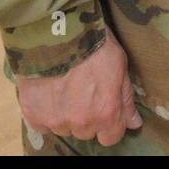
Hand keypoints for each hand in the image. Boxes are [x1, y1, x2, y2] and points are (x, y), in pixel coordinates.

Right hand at [18, 27, 142, 146]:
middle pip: (86, 131)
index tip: (104, 107)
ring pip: (64, 127)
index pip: (110, 137)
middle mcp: (81, 122)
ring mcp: (56, 120)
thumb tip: (134, 123)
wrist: (58, 31)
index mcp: (106, 112)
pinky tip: (49, 91)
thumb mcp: (120, 65)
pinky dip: (46, 111)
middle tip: (82, 89)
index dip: (109, 123)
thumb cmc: (94, 44)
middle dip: (86, 115)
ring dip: (66, 113)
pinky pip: (43, 123)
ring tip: (64, 86)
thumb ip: (126, 99)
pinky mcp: (34, 115)